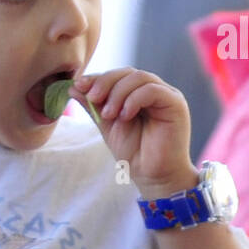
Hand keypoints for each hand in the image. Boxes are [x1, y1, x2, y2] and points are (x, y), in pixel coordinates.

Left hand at [73, 67, 195, 197]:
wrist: (152, 175)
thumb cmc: (133, 152)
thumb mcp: (107, 125)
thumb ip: (93, 106)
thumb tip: (72, 87)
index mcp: (138, 93)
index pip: (118, 75)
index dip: (97, 78)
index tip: (78, 86)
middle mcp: (154, 90)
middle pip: (128, 72)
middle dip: (105, 82)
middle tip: (92, 98)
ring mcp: (166, 95)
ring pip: (139, 77)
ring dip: (118, 93)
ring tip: (108, 114)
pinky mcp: (175, 104)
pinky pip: (152, 90)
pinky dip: (134, 100)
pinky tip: (124, 116)